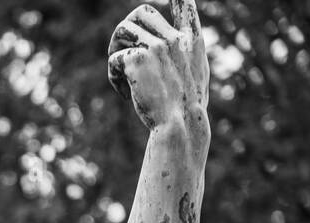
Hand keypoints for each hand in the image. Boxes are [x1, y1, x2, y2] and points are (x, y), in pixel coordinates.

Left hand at [108, 1, 208, 137]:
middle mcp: (174, 38)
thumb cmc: (187, 109)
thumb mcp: (196, 75)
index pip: (185, 4)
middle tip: (122, 53)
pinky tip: (124, 94)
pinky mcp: (137, 60)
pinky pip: (114, 59)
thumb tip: (176, 43)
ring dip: (115, 50)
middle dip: (126, 30)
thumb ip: (184, 55)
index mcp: (191, 40)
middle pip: (142, 12)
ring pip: (122, 30)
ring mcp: (156, 47)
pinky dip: (114, 77)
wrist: (180, 125)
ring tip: (121, 72)